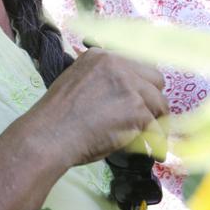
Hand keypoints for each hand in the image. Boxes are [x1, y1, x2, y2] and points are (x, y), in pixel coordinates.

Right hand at [24, 47, 168, 168]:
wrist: (49, 135)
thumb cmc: (56, 117)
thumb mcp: (75, 81)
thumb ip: (99, 80)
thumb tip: (119, 94)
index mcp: (101, 56)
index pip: (136, 65)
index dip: (141, 85)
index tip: (141, 100)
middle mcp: (117, 65)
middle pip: (155, 80)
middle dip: (153, 99)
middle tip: (149, 118)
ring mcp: (129, 87)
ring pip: (160, 103)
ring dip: (157, 121)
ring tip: (153, 138)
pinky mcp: (137, 110)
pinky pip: (157, 127)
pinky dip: (158, 142)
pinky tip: (156, 152)